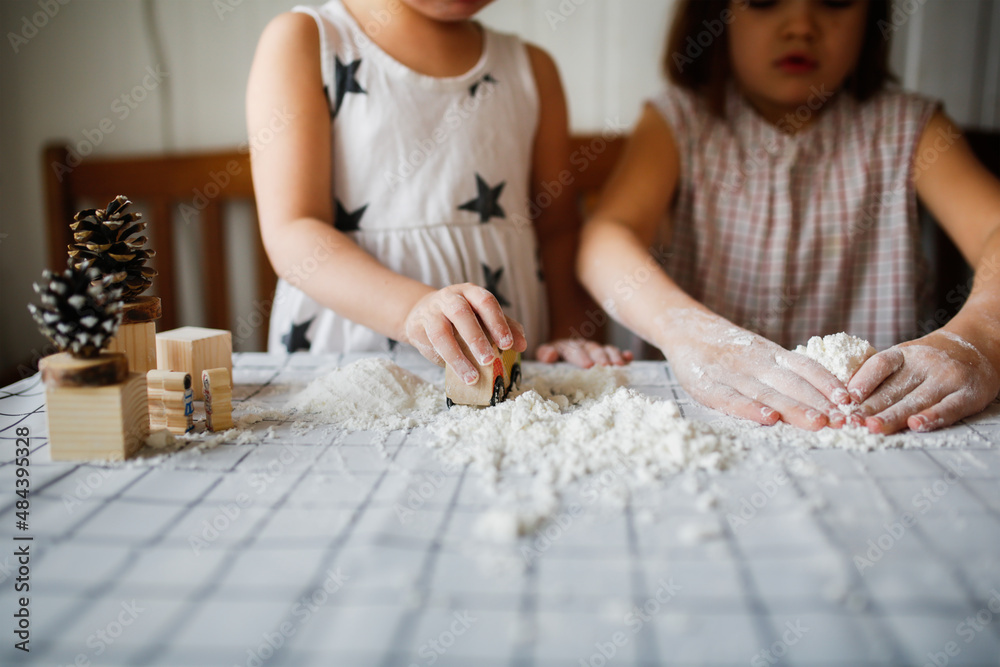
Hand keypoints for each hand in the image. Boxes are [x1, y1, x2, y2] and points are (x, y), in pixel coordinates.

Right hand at [403, 283, 526, 383]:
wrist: (422, 313)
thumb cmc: (461, 318)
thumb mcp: (484, 318)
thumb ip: (505, 328)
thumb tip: (523, 345)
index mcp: (471, 292)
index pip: (486, 302)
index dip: (497, 322)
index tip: (507, 344)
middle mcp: (450, 297)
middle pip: (462, 314)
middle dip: (476, 338)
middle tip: (489, 361)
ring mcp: (432, 311)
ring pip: (441, 332)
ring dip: (457, 356)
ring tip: (472, 377)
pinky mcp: (418, 327)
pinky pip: (429, 345)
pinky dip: (443, 359)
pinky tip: (455, 371)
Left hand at [535, 338, 633, 366]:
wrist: (561, 353)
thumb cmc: (553, 358)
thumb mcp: (545, 355)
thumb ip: (544, 354)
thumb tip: (551, 354)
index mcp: (566, 346)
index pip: (573, 349)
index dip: (581, 356)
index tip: (588, 365)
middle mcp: (583, 346)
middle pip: (592, 349)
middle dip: (600, 356)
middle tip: (606, 366)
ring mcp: (595, 349)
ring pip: (605, 349)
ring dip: (613, 356)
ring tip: (619, 365)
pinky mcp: (605, 354)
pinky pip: (616, 352)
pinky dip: (623, 354)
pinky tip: (629, 357)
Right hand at [659, 310, 852, 429]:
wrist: (685, 329)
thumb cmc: (728, 347)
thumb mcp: (759, 352)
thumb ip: (784, 369)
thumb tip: (824, 392)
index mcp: (771, 354)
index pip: (806, 367)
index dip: (828, 383)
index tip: (850, 400)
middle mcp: (756, 363)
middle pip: (793, 384)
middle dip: (820, 403)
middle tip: (844, 420)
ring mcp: (732, 374)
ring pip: (768, 393)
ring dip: (795, 409)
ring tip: (818, 423)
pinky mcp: (707, 385)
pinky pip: (731, 399)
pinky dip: (751, 409)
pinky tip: (768, 420)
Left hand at [849, 330, 999, 433]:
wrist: (976, 348)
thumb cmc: (930, 361)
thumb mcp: (904, 359)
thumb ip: (880, 376)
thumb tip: (846, 398)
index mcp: (904, 353)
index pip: (880, 364)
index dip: (862, 381)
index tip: (845, 398)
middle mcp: (925, 363)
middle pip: (894, 388)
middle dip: (870, 408)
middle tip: (851, 422)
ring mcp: (947, 378)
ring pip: (916, 400)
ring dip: (893, 416)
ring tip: (874, 427)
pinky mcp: (968, 393)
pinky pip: (949, 407)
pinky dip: (932, 417)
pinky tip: (916, 425)